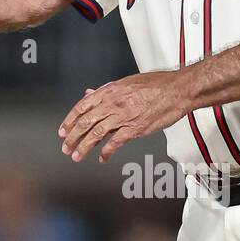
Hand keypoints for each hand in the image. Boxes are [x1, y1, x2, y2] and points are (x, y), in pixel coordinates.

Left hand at [58, 71, 188, 163]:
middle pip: (85, 122)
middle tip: (65, 147)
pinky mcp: (135, 128)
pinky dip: (107, 151)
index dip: (69, 120)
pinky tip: (102, 158)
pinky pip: (116, 142)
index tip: (62, 131)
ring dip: (83, 147)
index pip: (82, 107)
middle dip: (72, 137)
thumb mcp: (126, 83)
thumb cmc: (154, 85)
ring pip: (96, 133)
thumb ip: (106, 91)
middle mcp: (113, 103)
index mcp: (109, 91)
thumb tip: (88, 94)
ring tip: (76, 156)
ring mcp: (123, 116)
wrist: (177, 90)